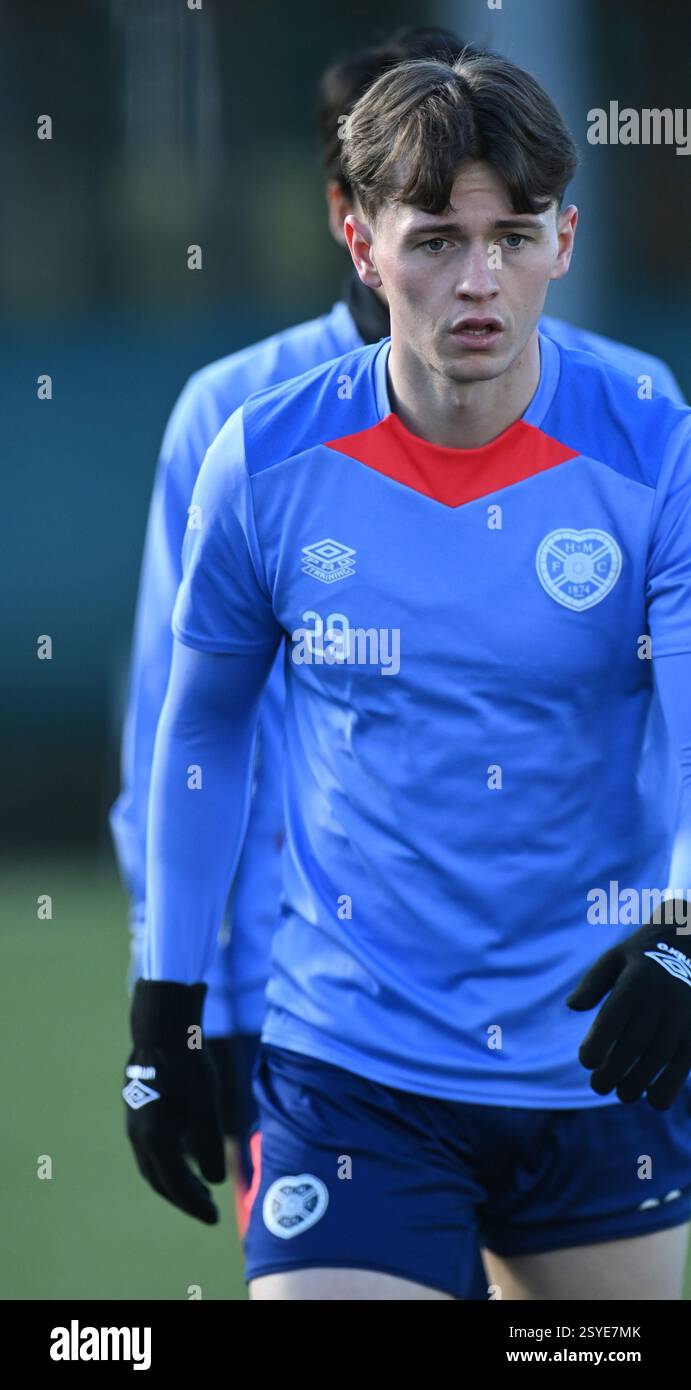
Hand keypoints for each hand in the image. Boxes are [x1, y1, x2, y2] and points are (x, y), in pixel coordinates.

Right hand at [123, 980, 225, 1222]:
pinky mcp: (136, 1114)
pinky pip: (150, 1151)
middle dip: (184, 1199)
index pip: (176, 1185)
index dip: (195, 1205)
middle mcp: (139, 1137)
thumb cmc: (187, 1066)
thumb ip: (209, 1145)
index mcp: (155, 1139)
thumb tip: (215, 1180)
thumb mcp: (206, 1105)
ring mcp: (134, 1126)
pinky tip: (185, 1158)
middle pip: (160, 1181)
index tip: (214, 1219)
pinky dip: (167, 1164)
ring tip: (200, 1188)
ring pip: (152, 1167)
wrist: (160, 1031)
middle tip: (209, 1209)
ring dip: (175, 1182)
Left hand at [566, 901, 690, 1108]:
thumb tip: (572, 1006)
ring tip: (622, 1094)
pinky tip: (653, 1099)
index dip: (598, 1043)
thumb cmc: (643, 957)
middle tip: (598, 1087)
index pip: (614, 1017)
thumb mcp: (615, 957)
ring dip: (639, 1082)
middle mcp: (661, 998)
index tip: (586, 1061)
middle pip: (635, 1042)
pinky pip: (685, 1063)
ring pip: (659, 1056)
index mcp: (636, 980)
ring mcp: (683, 1015)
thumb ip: (592, 983)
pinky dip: (670, 1085)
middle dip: (614, 1070)